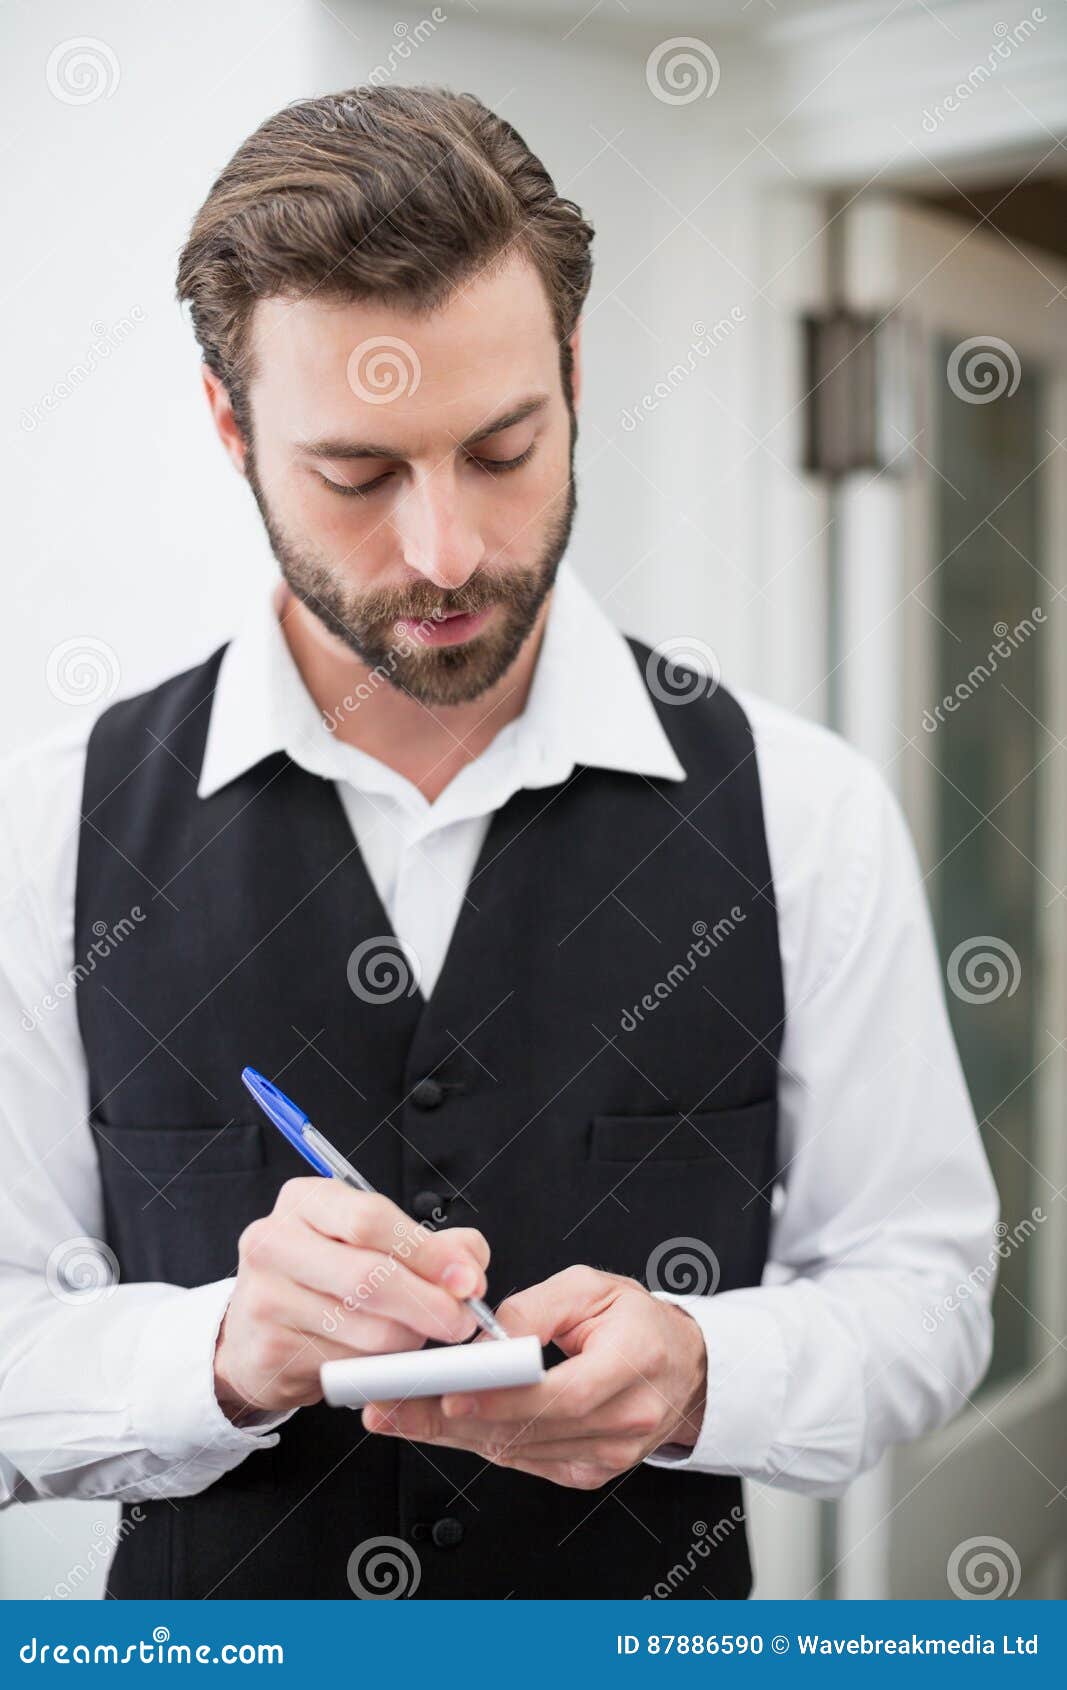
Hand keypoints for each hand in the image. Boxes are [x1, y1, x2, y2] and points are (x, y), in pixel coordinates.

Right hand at [213, 1178, 489, 1420]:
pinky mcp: (270, 1350)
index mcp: (304, 1201)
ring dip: (410, 1339)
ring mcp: (266, 1298)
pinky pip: (349, 1366)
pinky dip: (380, 1367)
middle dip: (428, 1302)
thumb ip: (429, 1246)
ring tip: (421, 1336)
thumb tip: (471, 1264)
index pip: (371, 1219)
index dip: (427, 1252)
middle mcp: (275, 1242)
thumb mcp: (368, 1242)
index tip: (467, 1279)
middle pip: (368, 1275)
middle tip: (461, 1320)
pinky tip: (385, 1358)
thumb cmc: (322, 1276)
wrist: (252, 1332)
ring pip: (365, 1328)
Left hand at [360, 1264, 707, 1487]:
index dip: (498, 1398)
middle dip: (448, 1417)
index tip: (448, 1391)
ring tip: (400, 1410)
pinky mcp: (589, 1473)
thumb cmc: (638, 1322)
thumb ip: (535, 1310)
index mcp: (632, 1365)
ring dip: (453, 1433)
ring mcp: (607, 1455)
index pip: (557, 1394)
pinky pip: (524, 1461)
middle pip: (525, 1430)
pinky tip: (445, 1423)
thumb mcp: (592, 1288)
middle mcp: (623, 1420)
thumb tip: (483, 1336)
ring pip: (516, 1452)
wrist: (683, 1367)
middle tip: (390, 1403)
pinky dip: (482, 1440)